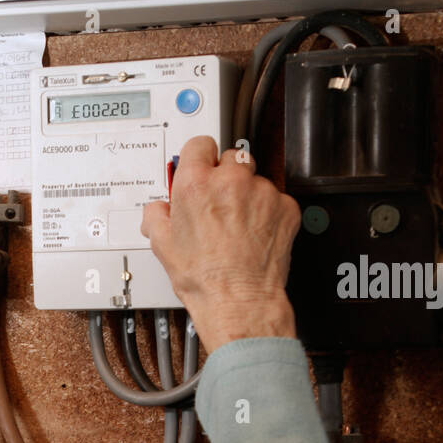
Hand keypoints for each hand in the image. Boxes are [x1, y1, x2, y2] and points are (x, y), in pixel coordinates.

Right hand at [140, 136, 299, 353]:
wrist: (238, 299)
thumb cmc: (203, 276)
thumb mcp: (161, 245)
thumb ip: (156, 214)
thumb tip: (158, 210)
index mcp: (196, 183)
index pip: (200, 144)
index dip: (199, 157)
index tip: (201, 165)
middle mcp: (231, 180)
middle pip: (231, 158)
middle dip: (225, 177)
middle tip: (219, 203)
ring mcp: (262, 192)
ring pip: (255, 180)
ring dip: (247, 196)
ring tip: (238, 226)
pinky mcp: (286, 207)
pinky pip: (276, 200)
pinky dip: (268, 213)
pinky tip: (255, 234)